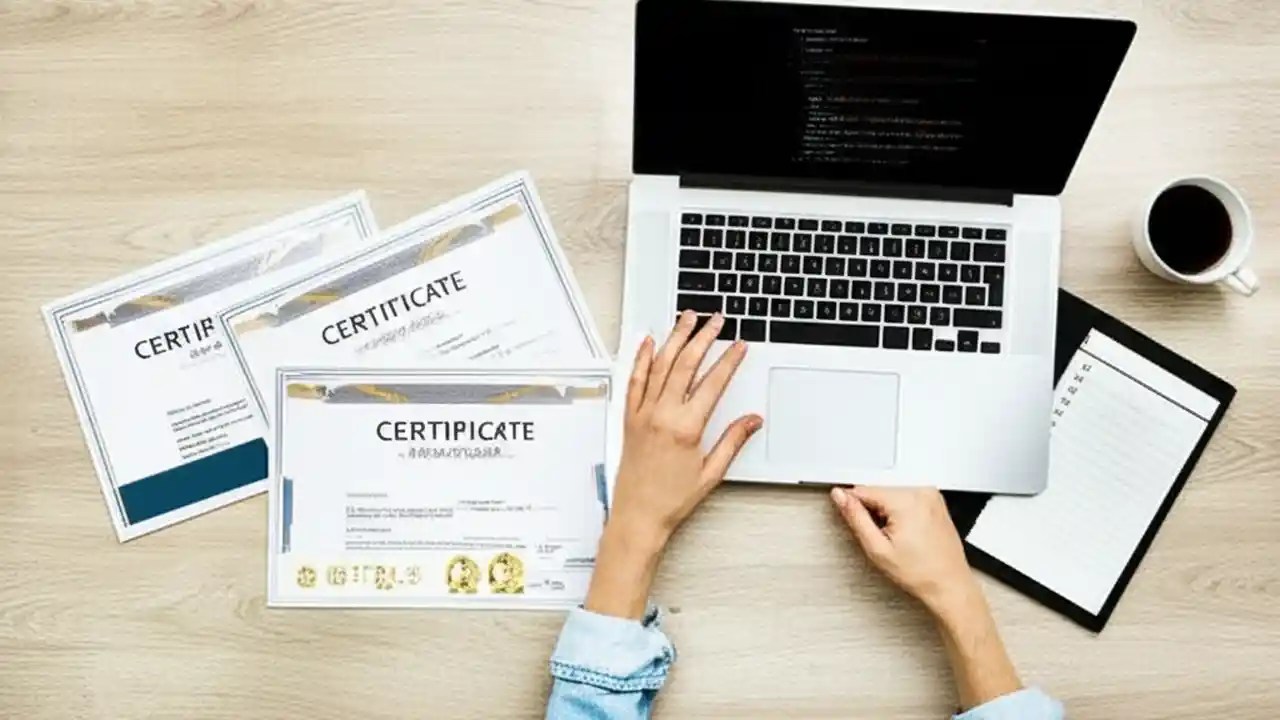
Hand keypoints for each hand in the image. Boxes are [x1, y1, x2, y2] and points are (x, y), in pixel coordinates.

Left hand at [585, 311, 762, 618]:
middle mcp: (663, 415)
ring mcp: (643, 414)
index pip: (713, 383)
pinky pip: (634, 381)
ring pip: (659, 366)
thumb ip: (733, 441)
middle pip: (685, 365)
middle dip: (703, 338)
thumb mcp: (712, 472)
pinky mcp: (629, 419)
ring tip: (686, 319)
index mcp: (687, 428)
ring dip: (674, 339)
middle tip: (715, 320)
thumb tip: (753, 420)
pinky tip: (648, 342)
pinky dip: (641, 359)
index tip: (739, 345)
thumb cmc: (672, 499)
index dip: (729, 360)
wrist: (638, 516)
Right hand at [830, 486, 977, 617]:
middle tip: (883, 536)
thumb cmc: (920, 573)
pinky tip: (909, 532)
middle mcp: (922, 492)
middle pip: (879, 490)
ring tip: (899, 536)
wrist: (949, 584)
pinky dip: (901, 512)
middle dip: (873, 511)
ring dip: (887, 511)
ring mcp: (931, 495)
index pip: (863, 489)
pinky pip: (906, 497)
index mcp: (906, 501)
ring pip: (891, 493)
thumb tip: (840, 496)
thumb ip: (855, 518)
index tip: (857, 523)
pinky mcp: (935, 500)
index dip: (853, 506)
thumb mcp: (878, 549)